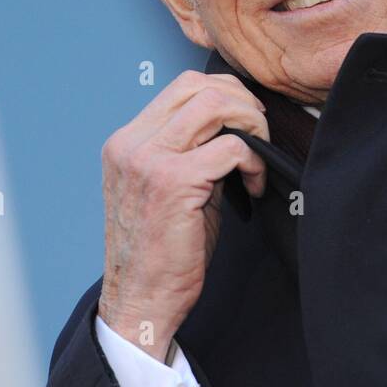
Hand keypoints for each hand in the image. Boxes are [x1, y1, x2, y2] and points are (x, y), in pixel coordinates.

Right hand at [97, 70, 267, 360]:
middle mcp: (132, 144)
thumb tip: (236, 125)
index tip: (247, 124)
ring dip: (250, 125)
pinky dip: (253, 161)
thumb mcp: (170, 189)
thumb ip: (191, 151)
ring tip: (256, 159)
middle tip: (260, 136)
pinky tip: (252, 187)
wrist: (141, 300)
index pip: (183, 86)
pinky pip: (232, 147)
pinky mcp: (173, 182)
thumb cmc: (162, 252)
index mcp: (127, 142)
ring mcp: (149, 160)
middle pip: (200, 85)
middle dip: (243, 104)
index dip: (226, 96)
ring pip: (215, 104)